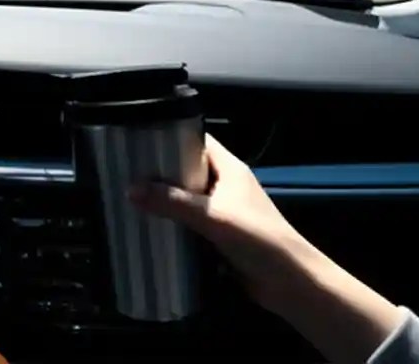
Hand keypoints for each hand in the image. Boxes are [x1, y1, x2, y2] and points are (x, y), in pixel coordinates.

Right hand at [129, 135, 403, 363]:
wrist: (290, 281)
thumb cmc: (257, 238)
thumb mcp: (212, 216)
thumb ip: (172, 203)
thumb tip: (130, 190)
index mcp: (230, 169)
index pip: (198, 141)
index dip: (172, 137)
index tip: (141, 141)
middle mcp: (226, 186)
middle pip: (188, 170)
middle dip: (161, 172)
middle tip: (127, 173)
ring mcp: (224, 211)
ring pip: (188, 198)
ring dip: (165, 200)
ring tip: (131, 198)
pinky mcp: (220, 235)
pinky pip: (191, 223)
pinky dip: (174, 223)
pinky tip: (151, 227)